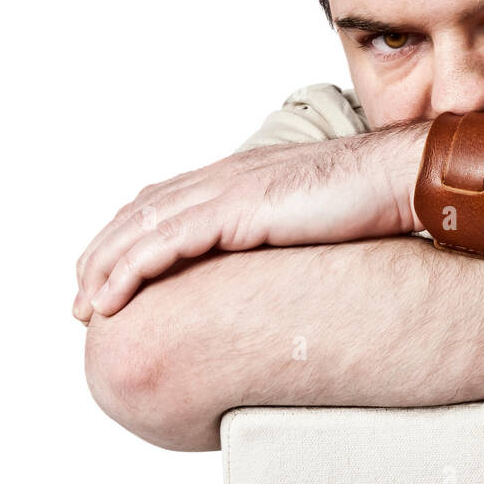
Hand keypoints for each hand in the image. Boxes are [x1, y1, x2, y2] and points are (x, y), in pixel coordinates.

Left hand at [73, 126, 427, 321]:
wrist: (400, 178)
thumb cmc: (374, 202)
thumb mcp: (317, 222)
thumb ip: (288, 237)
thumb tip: (283, 275)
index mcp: (244, 176)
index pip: (166, 201)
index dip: (131, 237)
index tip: (113, 276)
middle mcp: (227, 177)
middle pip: (141, 212)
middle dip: (103, 256)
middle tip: (83, 301)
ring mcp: (229, 189)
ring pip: (141, 227)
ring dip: (104, 268)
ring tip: (87, 307)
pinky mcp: (236, 208)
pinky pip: (164, 242)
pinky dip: (129, 270)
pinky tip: (112, 299)